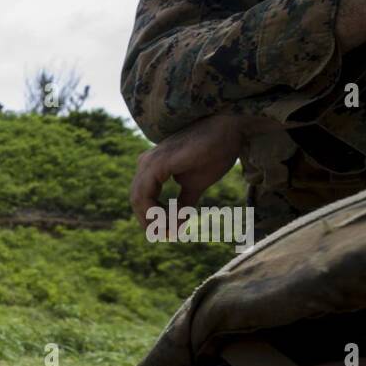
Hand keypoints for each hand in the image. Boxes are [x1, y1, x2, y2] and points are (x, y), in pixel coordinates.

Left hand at [130, 114, 263, 227]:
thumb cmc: (214, 152)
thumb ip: (183, 204)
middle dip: (149, 222)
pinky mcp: (158, 163)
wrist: (229, 129)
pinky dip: (154, 210)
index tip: (167, 233)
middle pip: (136, 200)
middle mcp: (146, 163)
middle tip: (165, 236)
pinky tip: (169, 219)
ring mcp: (150, 161)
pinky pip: (146, 194)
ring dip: (151, 219)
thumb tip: (175, 228)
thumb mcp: (195, 185)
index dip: (151, 219)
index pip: (142, 198)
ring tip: (168, 229)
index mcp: (152, 167)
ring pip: (138, 199)